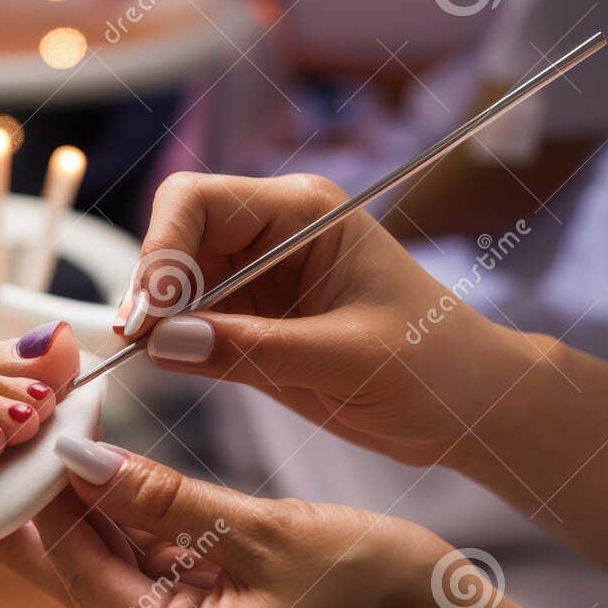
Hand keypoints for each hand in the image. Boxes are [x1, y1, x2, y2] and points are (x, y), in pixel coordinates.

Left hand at [0, 435, 471, 607]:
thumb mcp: (269, 534)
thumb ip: (167, 499)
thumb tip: (85, 461)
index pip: (74, 565)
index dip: (44, 492)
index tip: (32, 434)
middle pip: (86, 580)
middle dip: (53, 509)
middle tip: (23, 445)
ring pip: (124, 583)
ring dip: (98, 522)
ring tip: (66, 454)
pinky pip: (167, 593)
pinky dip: (148, 543)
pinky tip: (129, 494)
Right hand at [119, 172, 539, 467]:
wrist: (471, 406)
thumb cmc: (434, 367)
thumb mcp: (344, 361)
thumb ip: (251, 350)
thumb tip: (163, 342)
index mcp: (304, 212)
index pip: (197, 201)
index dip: (159, 250)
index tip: (147, 313)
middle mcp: (273, 234)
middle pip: (176, 236)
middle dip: (150, 285)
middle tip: (135, 343)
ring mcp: (259, 279)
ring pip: (175, 281)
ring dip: (155, 317)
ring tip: (143, 356)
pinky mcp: (252, 322)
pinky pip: (190, 323)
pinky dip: (170, 343)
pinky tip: (163, 363)